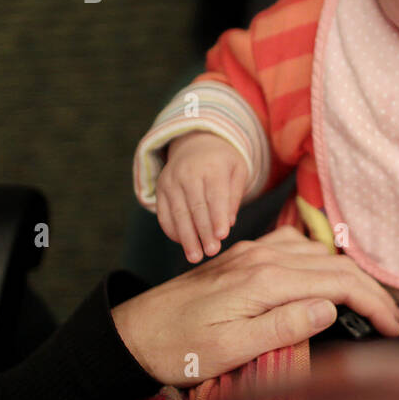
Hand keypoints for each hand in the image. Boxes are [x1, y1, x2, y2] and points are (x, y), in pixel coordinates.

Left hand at [111, 225, 398, 385]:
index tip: (395, 328)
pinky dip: (321, 259)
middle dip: (371, 290)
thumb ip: (284, 326)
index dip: (374, 304)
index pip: (338, 283)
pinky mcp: (243, 256)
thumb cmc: (179, 349)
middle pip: (335, 265)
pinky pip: (294, 246)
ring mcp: (252, 252)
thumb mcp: (231, 349)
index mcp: (265, 280)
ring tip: (370, 301)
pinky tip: (325, 274)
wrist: (133, 333)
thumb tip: (332, 307)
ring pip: (318, 252)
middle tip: (396, 319)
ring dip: (349, 274)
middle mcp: (263, 257)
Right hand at [156, 131, 247, 262]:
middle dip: (203, 232)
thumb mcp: (238, 170)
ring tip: (195, 256)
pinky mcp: (160, 190)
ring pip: (178, 213)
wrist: (195, 143)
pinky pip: (164, 214)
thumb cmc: (223, 161)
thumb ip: (234, 195)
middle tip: (212, 252)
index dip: (218, 216)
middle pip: (196, 207)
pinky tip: (183, 244)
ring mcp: (171, 181)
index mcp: (211, 166)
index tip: (222, 236)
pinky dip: (173, 231)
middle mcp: (187, 172)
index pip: (215, 195)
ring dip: (186, 237)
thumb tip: (229, 223)